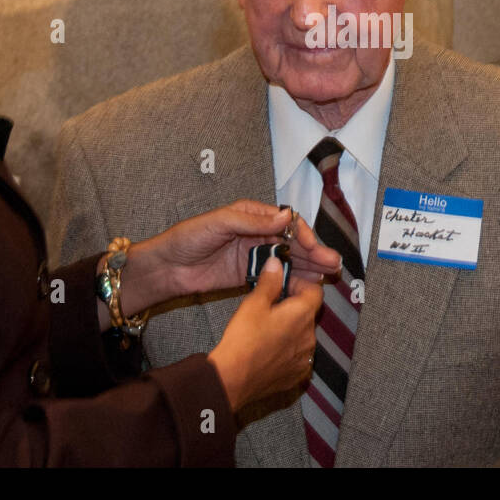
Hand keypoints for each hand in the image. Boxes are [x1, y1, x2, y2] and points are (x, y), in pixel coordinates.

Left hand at [114, 201, 341, 313]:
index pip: (285, 222)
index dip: (302, 234)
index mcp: (252, 215)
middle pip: (292, 242)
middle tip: (332, 264)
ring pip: (288, 260)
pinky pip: (275, 277)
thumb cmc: (188, 238)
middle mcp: (257, 233)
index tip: (312, 247)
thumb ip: (252, 221)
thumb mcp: (219, 222)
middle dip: (313, 252)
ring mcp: (254, 255)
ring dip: (308, 267)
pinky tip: (307, 285)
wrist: (166, 268)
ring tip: (328, 275)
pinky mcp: (248, 275)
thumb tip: (285, 216)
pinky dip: (292, 280)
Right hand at [207, 257, 323, 412]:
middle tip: (269, 307)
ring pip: (303, 334)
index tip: (281, 286)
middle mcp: (310, 336)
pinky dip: (288, 349)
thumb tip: (278, 263)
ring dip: (291, 328)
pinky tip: (269, 350)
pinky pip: (298, 355)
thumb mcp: (253, 303)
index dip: (299, 284)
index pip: (315, 291)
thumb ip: (270, 281)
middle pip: (308, 313)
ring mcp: (305, 358)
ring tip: (266, 329)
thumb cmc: (243, 338)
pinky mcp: (297, 375)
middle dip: (292, 306)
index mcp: (303, 314)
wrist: (233, 379)